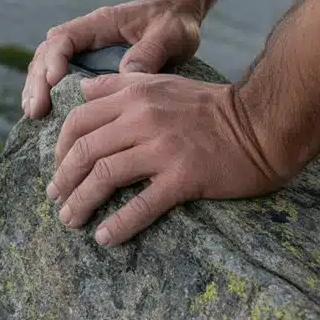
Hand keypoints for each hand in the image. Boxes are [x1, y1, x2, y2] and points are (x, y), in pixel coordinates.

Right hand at [22, 0, 201, 118]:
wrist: (178, 17)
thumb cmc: (173, 22)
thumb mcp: (169, 34)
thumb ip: (150, 51)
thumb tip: (125, 73)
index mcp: (100, 23)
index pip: (64, 38)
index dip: (55, 59)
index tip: (55, 82)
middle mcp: (85, 35)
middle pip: (47, 53)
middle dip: (38, 80)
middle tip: (36, 109)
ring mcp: (84, 51)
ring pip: (47, 65)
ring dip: (37, 88)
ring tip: (33, 114)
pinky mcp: (88, 66)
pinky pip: (59, 78)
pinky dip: (48, 93)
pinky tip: (42, 114)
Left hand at [45, 73, 284, 246]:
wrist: (264, 122)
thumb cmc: (213, 105)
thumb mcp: (162, 82)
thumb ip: (120, 84)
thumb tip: (81, 90)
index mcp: (135, 95)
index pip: (79, 120)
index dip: (60, 147)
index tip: (58, 167)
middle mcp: (143, 119)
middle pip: (85, 150)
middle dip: (63, 178)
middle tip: (55, 198)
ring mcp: (163, 148)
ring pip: (105, 176)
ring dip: (81, 202)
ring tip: (70, 220)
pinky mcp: (184, 177)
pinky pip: (142, 204)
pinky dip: (119, 224)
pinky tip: (105, 237)